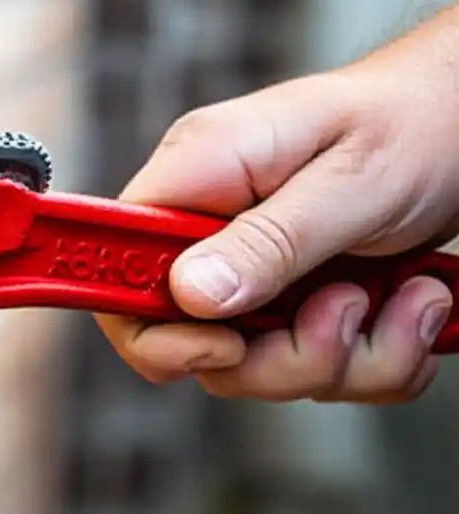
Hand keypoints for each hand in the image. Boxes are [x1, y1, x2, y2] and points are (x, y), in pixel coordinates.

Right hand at [97, 6, 458, 402]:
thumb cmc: (418, 122)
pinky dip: (376, 360)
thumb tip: (191, 296)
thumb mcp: (349, 180)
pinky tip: (411, 306)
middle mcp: (210, 231)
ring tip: (406, 297)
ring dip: (346, 358)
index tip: (222, 342)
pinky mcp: (295, 305)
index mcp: (197, 178)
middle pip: (187, 345)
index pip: (115, 266)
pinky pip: (312, 372)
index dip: (150, 328)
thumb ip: (269, 240)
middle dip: (281, 357)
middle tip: (346, 308)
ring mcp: (253, 273)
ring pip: (256, 369)